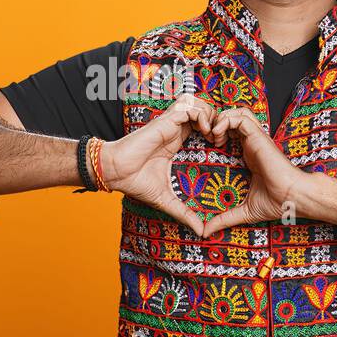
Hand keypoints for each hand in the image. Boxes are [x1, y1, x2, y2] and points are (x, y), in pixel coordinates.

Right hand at [99, 93, 216, 236]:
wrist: (115, 173)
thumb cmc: (136, 182)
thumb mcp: (167, 200)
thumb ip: (185, 213)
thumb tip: (201, 232)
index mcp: (177, 141)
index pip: (202, 125)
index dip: (215, 131)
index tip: (220, 147)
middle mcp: (175, 129)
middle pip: (203, 109)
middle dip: (217, 119)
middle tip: (221, 139)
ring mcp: (170, 123)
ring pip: (197, 103)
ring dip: (211, 114)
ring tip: (214, 134)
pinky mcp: (165, 120)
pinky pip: (188, 107)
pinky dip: (201, 115)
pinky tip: (205, 131)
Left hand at [202, 107, 311, 236]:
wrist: (293, 198)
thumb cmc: (276, 203)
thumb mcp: (243, 211)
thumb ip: (223, 218)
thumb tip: (205, 232)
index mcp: (249, 155)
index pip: (231, 133)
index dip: (217, 134)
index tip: (206, 148)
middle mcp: (252, 144)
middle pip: (233, 118)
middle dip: (215, 123)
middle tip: (206, 138)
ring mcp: (256, 138)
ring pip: (237, 112)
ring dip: (221, 119)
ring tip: (212, 135)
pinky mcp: (259, 136)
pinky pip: (241, 117)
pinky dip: (226, 120)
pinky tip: (218, 135)